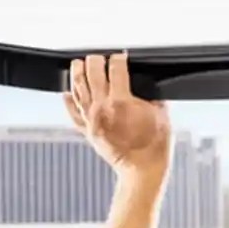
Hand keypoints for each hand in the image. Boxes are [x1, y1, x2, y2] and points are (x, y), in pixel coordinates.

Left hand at [64, 53, 170, 176]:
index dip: (119, 58)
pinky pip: (72, 113)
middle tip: (99, 57)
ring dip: (77, 73)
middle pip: (92, 72)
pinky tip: (67, 93)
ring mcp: (91, 119)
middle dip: (96, 60)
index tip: (122, 57)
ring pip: (77, 88)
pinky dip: (68, 101)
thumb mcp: (161, 113)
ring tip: (79, 64)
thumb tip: (148, 81)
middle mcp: (102, 107)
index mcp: (121, 101)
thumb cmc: (154, 146)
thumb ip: (152, 94)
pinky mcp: (87, 131)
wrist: (142, 171)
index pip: (115, 68)